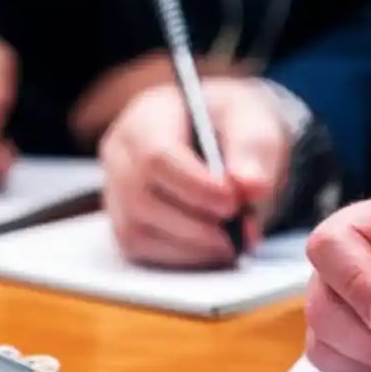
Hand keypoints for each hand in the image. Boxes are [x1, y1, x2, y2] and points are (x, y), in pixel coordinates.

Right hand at [100, 78, 289, 267]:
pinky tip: (210, 248)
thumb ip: (255, 149)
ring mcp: (115, 190)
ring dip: (189, 246)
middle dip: (195, 223)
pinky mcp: (122, 221)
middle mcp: (120, 153)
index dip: (194, 186)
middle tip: (238, 231)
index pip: (156, 156)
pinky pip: (140, 249)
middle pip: (142, 198)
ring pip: (136, 230)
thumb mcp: (255, 121)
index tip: (233, 204)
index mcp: (148, 115)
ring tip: (229, 242)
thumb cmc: (234, 126)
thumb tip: (251, 188)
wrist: (224, 143)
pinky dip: (180, 256)